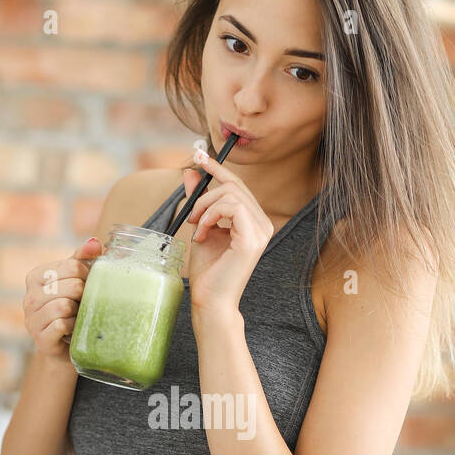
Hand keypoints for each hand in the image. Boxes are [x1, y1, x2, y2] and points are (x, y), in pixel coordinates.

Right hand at [22, 237, 102, 360]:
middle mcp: (29, 296)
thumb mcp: (75, 280)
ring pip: (65, 306)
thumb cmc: (72, 308)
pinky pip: (62, 325)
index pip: (72, 265)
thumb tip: (95, 242)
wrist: (67, 346)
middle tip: (83, 303)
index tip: (87, 285)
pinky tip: (73, 329)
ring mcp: (31, 319)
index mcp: (36, 276)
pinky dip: (73, 327)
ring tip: (78, 316)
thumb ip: (83, 259)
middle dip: (84, 295)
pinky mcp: (40, 338)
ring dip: (79, 312)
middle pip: (72, 285)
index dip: (87, 275)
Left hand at [183, 148, 274, 313]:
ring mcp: (262, 231)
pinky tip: (202, 233)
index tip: (198, 155)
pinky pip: (232, 207)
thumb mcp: (200, 228)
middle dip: (206, 194)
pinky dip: (211, 215)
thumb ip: (198, 201)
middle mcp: (263, 224)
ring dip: (206, 207)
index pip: (238, 186)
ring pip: (231, 194)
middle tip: (191, 216)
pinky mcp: (253, 238)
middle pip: (234, 186)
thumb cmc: (207, 271)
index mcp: (254, 221)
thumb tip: (191, 172)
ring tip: (196, 228)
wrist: (210, 300)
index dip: (218, 167)